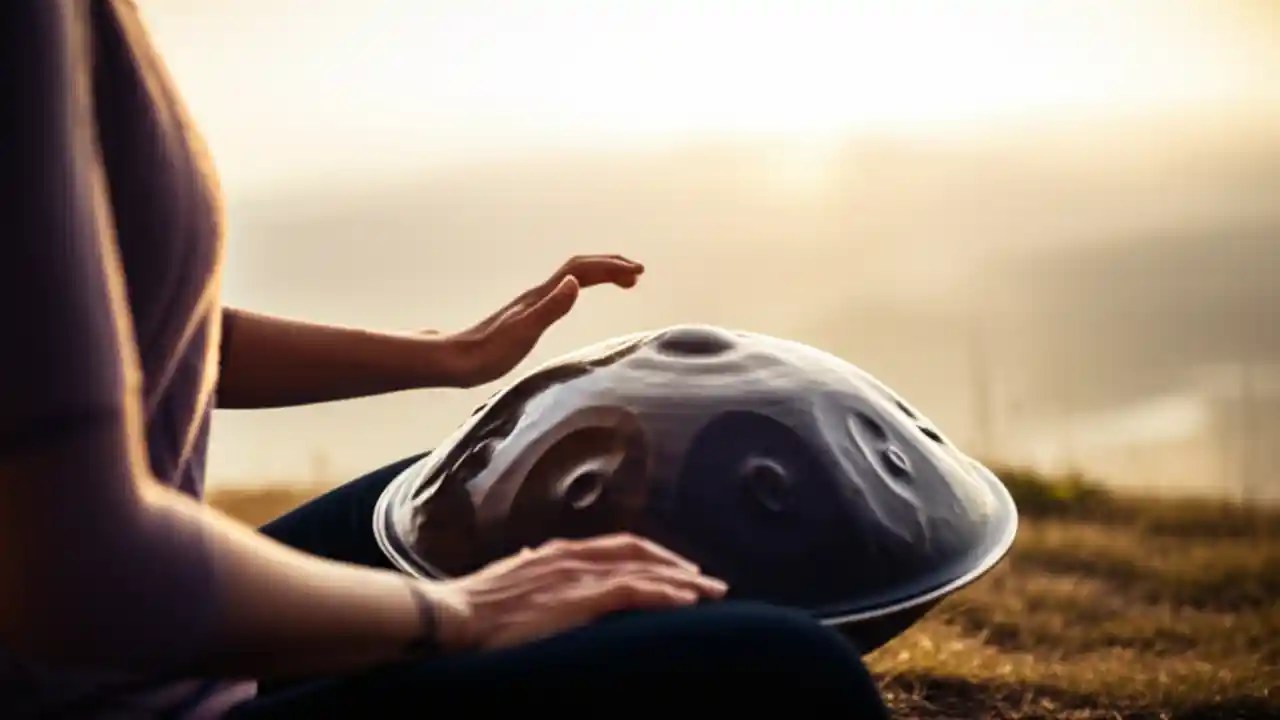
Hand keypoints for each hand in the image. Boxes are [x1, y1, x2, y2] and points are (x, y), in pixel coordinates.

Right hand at [427, 533, 726, 651]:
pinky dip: (664, 594)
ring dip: (682, 581)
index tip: (677, 567)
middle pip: (640, 553)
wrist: (450, 616)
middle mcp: (573, 555)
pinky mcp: (579, 597)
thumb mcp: (505, 578)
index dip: (651, 555)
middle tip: (710, 581)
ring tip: (713, 593)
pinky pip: (634, 591)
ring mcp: (577, 575)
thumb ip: (525, 567)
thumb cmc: (470, 606)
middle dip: (678, 566)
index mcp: (558, 552)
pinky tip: (687, 602)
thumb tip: (530, 557)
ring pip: (644, 571)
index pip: (618, 546)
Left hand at [436, 255, 643, 386]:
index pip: (582, 271)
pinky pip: (563, 291)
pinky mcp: (527, 316)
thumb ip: (550, 308)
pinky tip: (579, 297)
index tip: (637, 274)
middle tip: (637, 274)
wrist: (455, 361)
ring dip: (600, 273)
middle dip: (610, 265)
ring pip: (573, 277)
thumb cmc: (487, 353)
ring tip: (623, 281)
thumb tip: (576, 282)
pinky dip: (583, 286)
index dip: (611, 268)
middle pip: (580, 268)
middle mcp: (538, 294)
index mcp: (540, 296)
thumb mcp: (522, 333)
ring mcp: (532, 304)